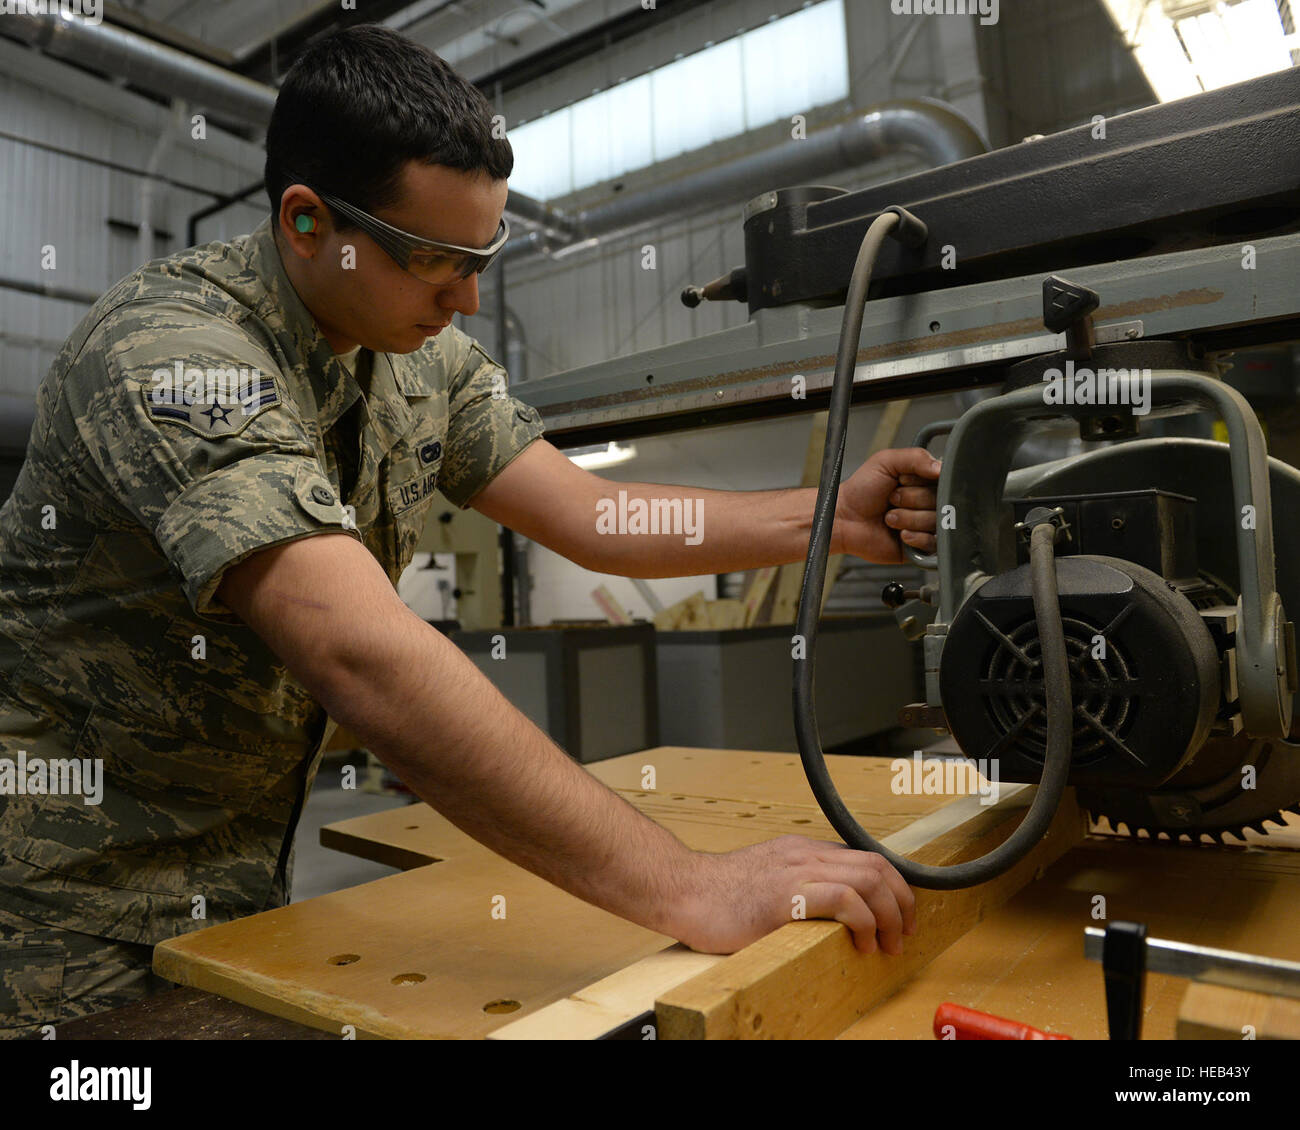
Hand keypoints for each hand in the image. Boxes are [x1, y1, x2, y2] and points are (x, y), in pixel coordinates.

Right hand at [669, 835, 917, 955]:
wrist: (682, 890)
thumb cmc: (716, 896)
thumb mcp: (766, 881)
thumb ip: (795, 888)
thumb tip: (826, 913)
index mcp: (801, 850)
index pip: (864, 857)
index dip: (891, 886)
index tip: (899, 914)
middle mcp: (805, 854)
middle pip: (877, 864)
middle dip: (903, 900)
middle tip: (906, 932)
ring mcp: (797, 871)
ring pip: (868, 878)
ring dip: (890, 915)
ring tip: (889, 943)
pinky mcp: (788, 895)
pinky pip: (845, 898)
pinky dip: (865, 921)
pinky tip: (862, 943)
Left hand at [834, 447, 940, 562]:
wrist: (844, 518)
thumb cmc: (861, 490)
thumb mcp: (885, 462)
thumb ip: (916, 457)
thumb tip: (941, 468)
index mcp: (922, 481)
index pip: (942, 480)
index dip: (919, 481)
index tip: (901, 481)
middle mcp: (926, 502)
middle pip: (940, 501)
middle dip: (910, 499)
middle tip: (891, 499)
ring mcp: (924, 524)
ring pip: (935, 521)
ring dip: (907, 518)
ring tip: (890, 518)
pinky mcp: (920, 546)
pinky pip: (933, 543)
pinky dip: (914, 537)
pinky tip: (900, 534)